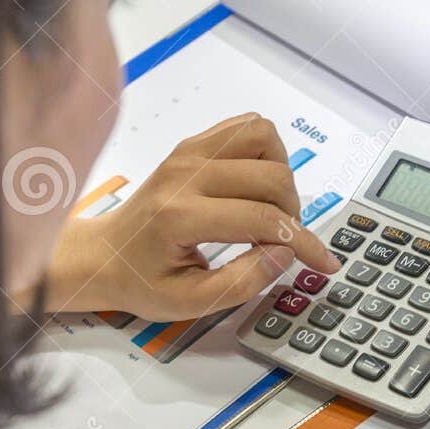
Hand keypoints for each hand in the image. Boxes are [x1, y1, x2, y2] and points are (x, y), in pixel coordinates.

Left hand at [44, 113, 339, 319]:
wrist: (105, 254)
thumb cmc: (142, 280)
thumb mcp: (190, 302)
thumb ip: (243, 281)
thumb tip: (285, 252)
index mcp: (181, 216)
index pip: (263, 220)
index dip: (304, 244)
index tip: (324, 264)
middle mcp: (186, 174)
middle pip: (272, 177)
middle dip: (293, 213)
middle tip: (280, 241)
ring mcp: (189, 152)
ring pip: (265, 137)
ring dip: (281, 175)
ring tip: (269, 208)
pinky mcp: (193, 144)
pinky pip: (247, 127)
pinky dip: (266, 152)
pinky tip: (257, 185)